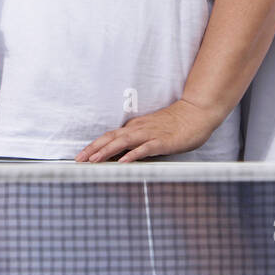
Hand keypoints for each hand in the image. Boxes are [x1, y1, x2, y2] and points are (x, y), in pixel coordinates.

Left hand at [76, 99, 220, 162]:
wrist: (196, 113)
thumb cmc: (176, 123)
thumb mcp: (152, 131)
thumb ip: (138, 140)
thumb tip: (122, 154)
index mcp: (135, 127)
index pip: (110, 136)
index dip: (94, 145)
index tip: (81, 156)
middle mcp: (139, 129)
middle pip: (111, 138)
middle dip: (93, 149)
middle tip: (78, 159)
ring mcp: (150, 134)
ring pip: (124, 142)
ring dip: (107, 151)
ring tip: (94, 160)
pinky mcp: (163, 141)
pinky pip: (145, 148)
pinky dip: (132, 155)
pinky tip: (123, 162)